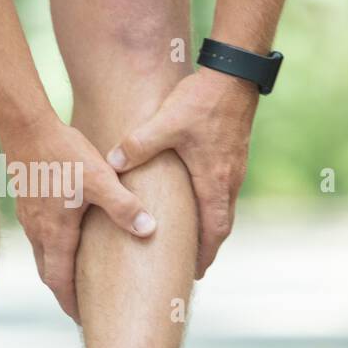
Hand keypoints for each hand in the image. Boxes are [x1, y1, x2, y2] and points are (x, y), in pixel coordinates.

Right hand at [2, 116, 155, 321]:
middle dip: (64, 291)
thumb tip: (151, 230)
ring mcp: (29, 216)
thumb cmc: (63, 153)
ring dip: (57, 268)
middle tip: (81, 305)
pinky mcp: (27, 201)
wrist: (25, 126)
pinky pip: (39, 234)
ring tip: (75, 274)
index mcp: (55, 234)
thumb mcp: (100, 179)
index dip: (71, 304)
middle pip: (48, 272)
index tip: (82, 321)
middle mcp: (37, 231)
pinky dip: (52, 246)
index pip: (59, 282)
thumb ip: (125, 207)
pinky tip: (66, 234)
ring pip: (42, 252)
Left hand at [106, 70, 258, 278]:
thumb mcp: (164, 123)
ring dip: (211, 226)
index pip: (213, 231)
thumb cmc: (202, 101)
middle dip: (208, 247)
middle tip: (193, 265)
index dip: (204, 254)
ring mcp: (234, 166)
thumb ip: (137, 145)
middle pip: (223, 226)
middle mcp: (229, 179)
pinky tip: (198, 199)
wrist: (234, 75)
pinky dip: (214, 205)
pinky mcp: (234, 154)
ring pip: (226, 208)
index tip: (194, 272)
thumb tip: (112, 164)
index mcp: (214, 181)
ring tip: (195, 239)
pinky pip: (225, 191)